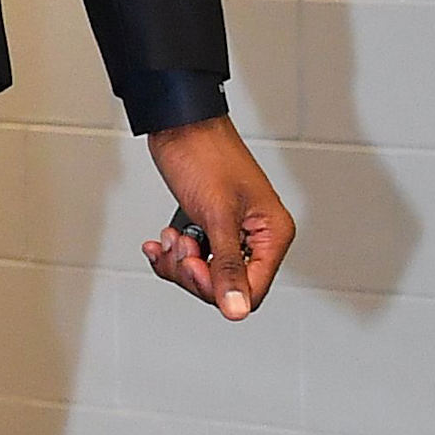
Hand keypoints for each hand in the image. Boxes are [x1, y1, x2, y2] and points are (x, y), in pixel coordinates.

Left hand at [141, 113, 293, 320]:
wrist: (179, 125)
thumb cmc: (205, 156)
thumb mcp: (217, 217)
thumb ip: (227, 267)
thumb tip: (237, 309)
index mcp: (272, 234)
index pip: (252, 290)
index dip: (218, 288)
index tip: (193, 266)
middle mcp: (257, 237)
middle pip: (225, 286)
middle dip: (193, 272)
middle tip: (181, 247)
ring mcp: (232, 233)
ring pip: (204, 274)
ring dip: (179, 262)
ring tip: (171, 237)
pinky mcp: (209, 228)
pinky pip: (192, 258)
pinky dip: (172, 254)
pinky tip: (161, 241)